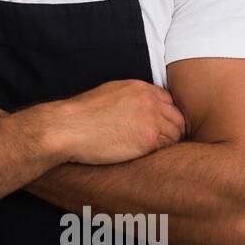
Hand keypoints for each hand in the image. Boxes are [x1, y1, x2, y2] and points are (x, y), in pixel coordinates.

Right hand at [49, 80, 185, 164]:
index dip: (164, 116)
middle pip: (176, 117)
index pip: (168, 101)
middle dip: (171, 130)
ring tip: (150, 152)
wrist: (67, 128)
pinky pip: (167, 147)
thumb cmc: (80, 116)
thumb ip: (128, 99)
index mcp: (139, 88)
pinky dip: (160, 153)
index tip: (158, 127)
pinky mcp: (149, 138)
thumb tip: (136, 112)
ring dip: (167, 143)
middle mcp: (149, 100)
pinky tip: (145, 156)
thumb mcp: (108, 94)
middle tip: (160, 143)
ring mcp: (151, 118)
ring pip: (175, 133)